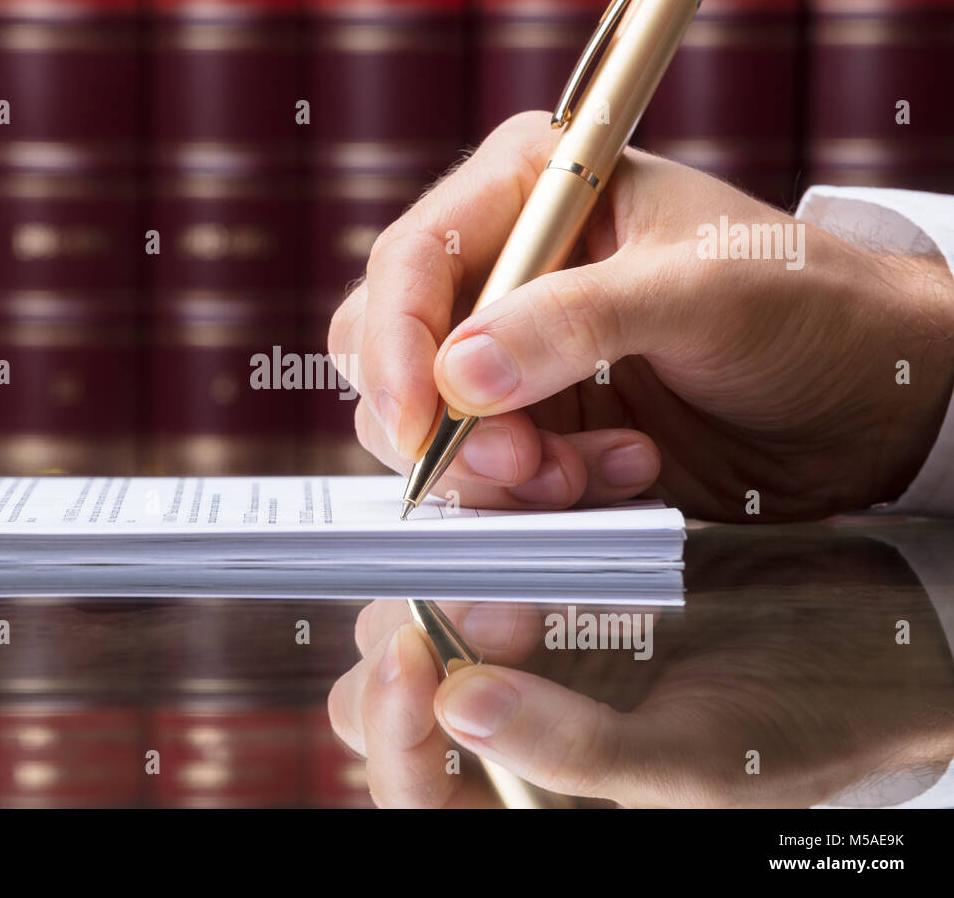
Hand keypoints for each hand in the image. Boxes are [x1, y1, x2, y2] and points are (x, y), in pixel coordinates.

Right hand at [328, 111, 953, 519]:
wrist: (869, 394)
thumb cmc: (805, 305)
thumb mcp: (699, 293)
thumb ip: (575, 322)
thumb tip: (456, 375)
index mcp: (532, 188)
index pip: (412, 261)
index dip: (396, 345)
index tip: (419, 428)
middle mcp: (507, 266)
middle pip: (393, 349)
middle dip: (447, 423)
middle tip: (524, 461)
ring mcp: (516, 349)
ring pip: (432, 426)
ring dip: (503, 469)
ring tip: (597, 471)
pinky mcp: (538, 419)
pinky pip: (487, 472)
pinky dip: (541, 491)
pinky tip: (627, 468)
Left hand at [330, 534, 953, 806]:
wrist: (875, 633)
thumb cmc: (802, 720)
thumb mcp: (698, 757)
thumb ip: (576, 747)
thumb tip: (456, 701)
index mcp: (524, 787)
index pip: (414, 782)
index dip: (397, 731)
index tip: (414, 657)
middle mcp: (507, 717)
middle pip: (399, 685)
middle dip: (429, 628)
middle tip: (498, 588)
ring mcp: (523, 643)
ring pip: (435, 598)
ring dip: (465, 557)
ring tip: (529, 531)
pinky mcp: (549, 574)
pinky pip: (490, 539)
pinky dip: (513, 507)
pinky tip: (576, 484)